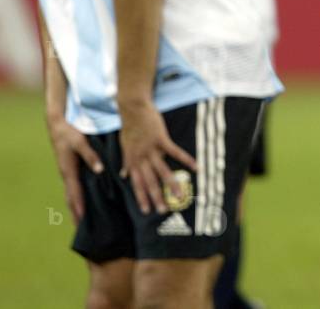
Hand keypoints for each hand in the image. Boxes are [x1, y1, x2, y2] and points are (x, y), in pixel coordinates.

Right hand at [47, 117, 102, 223]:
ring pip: (71, 193)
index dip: (79, 206)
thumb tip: (99, 170)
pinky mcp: (69, 169)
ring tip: (81, 220)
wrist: (57, 124)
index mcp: (68, 170)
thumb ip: (91, 155)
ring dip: (75, 207)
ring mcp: (66, 172)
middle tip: (80, 229)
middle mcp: (65, 174)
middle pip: (70, 198)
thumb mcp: (80, 142)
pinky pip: (72, 187)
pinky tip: (82, 201)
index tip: (83, 220)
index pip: (75, 193)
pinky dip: (76, 197)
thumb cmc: (69, 133)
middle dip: (75, 213)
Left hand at [117, 99, 196, 214]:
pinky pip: (175, 152)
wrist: (133, 108)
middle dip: (156, 197)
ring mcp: (151, 149)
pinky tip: (196, 167)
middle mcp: (141, 158)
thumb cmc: (129, 126)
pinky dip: (186, 159)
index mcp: (132, 161)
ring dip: (171, 184)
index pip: (137, 184)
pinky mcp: (161, 139)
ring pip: (162, 171)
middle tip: (163, 211)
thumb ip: (126, 161)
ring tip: (179, 196)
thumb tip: (123, 175)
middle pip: (150, 181)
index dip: (142, 197)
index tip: (146, 211)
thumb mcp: (124, 145)